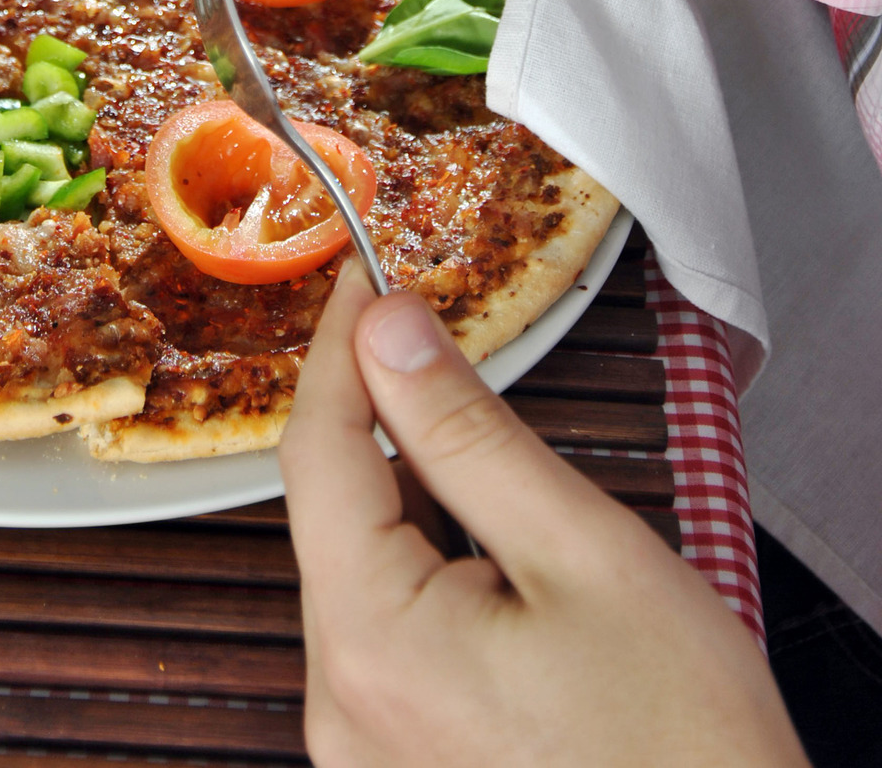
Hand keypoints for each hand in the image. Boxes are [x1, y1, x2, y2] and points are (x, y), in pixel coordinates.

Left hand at [280, 266, 806, 767]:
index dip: (340, 347)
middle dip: (384, 423)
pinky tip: (489, 558)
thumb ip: (467, 431)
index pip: (317, 450)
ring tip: (494, 476)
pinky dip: (422, 571)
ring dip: (409, 500)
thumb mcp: (582, 551)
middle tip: (439, 345)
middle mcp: (343, 709)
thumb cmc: (680, 744)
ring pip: (358, 572)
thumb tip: (388, 331)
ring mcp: (363, 751)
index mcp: (372, 645)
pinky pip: (381, 636)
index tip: (367, 276)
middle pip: (333, 513)